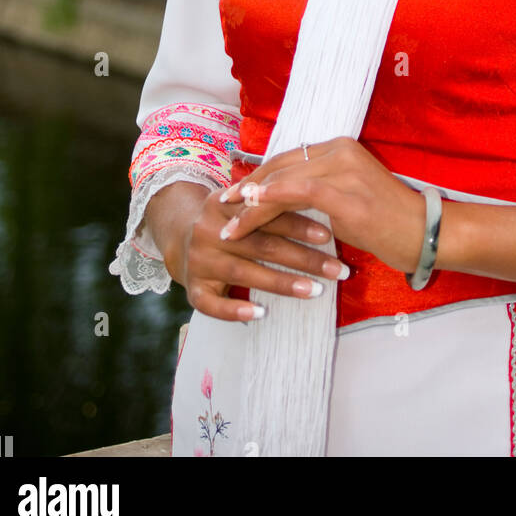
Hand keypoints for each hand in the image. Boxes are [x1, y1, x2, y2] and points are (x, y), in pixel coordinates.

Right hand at [170, 185, 349, 323]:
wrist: (178, 233)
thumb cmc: (229, 219)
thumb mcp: (244, 203)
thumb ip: (273, 204)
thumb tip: (325, 206)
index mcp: (224, 203)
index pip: (267, 213)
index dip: (299, 224)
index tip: (330, 235)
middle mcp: (209, 230)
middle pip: (261, 244)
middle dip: (303, 257)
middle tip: (336, 269)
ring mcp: (199, 260)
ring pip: (245, 272)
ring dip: (282, 283)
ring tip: (315, 290)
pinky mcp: (192, 288)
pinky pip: (213, 304)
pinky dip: (235, 310)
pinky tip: (260, 312)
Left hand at [217, 137, 426, 275]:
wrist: (425, 232)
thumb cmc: (388, 221)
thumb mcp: (348, 199)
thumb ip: (318, 192)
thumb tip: (281, 200)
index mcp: (340, 147)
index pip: (288, 158)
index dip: (259, 174)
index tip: (236, 191)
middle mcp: (340, 150)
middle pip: (281, 166)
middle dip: (248, 187)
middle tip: (222, 204)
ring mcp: (344, 168)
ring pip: (284, 181)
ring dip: (252, 203)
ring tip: (229, 221)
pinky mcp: (346, 191)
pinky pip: (299, 192)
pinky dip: (272, 201)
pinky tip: (252, 211)